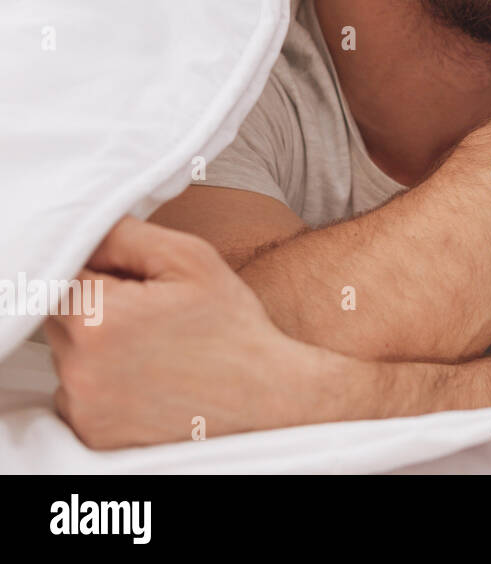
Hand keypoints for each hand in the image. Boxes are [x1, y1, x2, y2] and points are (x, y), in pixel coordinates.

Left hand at [44, 216, 338, 448]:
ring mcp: (84, 405)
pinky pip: (77, 390)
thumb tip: (86, 227)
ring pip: (67, 352)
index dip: (100, 268)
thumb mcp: (191, 259)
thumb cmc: (232, 325)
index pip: (62, 271)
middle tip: (152, 310)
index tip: (136, 278)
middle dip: (96, 303)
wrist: (264, 396)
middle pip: (58, 313)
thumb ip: (126, 234)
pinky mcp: (91, 431)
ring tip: (155, 345)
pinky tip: (147, 375)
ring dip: (97, 343)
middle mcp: (81, 367)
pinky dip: (103, 379)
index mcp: (99, 318)